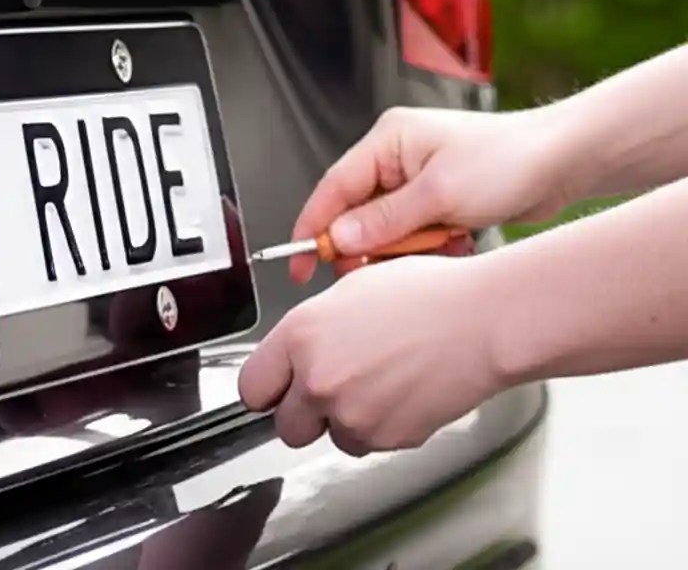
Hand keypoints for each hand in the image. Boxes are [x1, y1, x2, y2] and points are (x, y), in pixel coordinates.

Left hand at [237, 254, 506, 454]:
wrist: (484, 321)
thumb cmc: (428, 297)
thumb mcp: (349, 292)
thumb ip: (311, 330)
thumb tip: (295, 353)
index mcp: (301, 336)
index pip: (252, 387)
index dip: (268, 389)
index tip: (277, 390)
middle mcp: (318, 379)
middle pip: (285, 426)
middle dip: (304, 413)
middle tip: (332, 390)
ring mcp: (351, 413)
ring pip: (329, 437)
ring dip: (345, 422)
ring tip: (378, 385)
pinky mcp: (385, 437)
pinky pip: (367, 444)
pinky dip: (379, 428)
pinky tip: (401, 394)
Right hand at [290, 106, 569, 283]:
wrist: (566, 162)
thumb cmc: (512, 159)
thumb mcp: (439, 195)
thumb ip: (383, 221)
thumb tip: (338, 239)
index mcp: (387, 141)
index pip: (333, 189)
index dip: (314, 228)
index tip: (302, 263)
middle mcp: (396, 158)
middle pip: (356, 214)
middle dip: (371, 244)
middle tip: (380, 269)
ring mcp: (416, 180)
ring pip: (385, 229)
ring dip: (407, 247)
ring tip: (441, 245)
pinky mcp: (435, 200)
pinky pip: (412, 234)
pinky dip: (427, 246)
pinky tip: (454, 242)